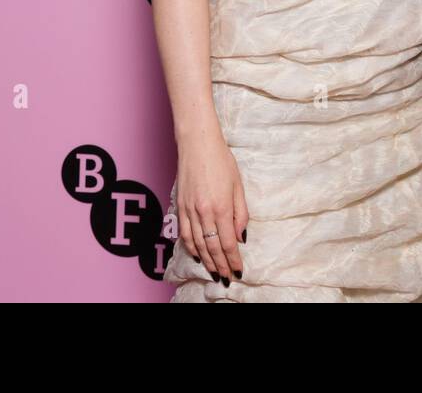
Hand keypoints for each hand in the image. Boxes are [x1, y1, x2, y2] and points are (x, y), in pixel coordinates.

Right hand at [175, 133, 248, 285]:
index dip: (234, 260)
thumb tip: (241, 236)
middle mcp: (203, 212)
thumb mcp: (238, 185)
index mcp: (221, 207)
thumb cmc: (221, 160)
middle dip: (221, 265)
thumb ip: (240, 213)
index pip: (229, 242)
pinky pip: (184, 233)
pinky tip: (197, 255)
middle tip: (227, 278)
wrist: (197, 143)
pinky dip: (191, 247)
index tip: (239, 271)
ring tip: (214, 272)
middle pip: (212, 247)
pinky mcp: (180, 206)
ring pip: (197, 244)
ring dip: (206, 261)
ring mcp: (189, 210)